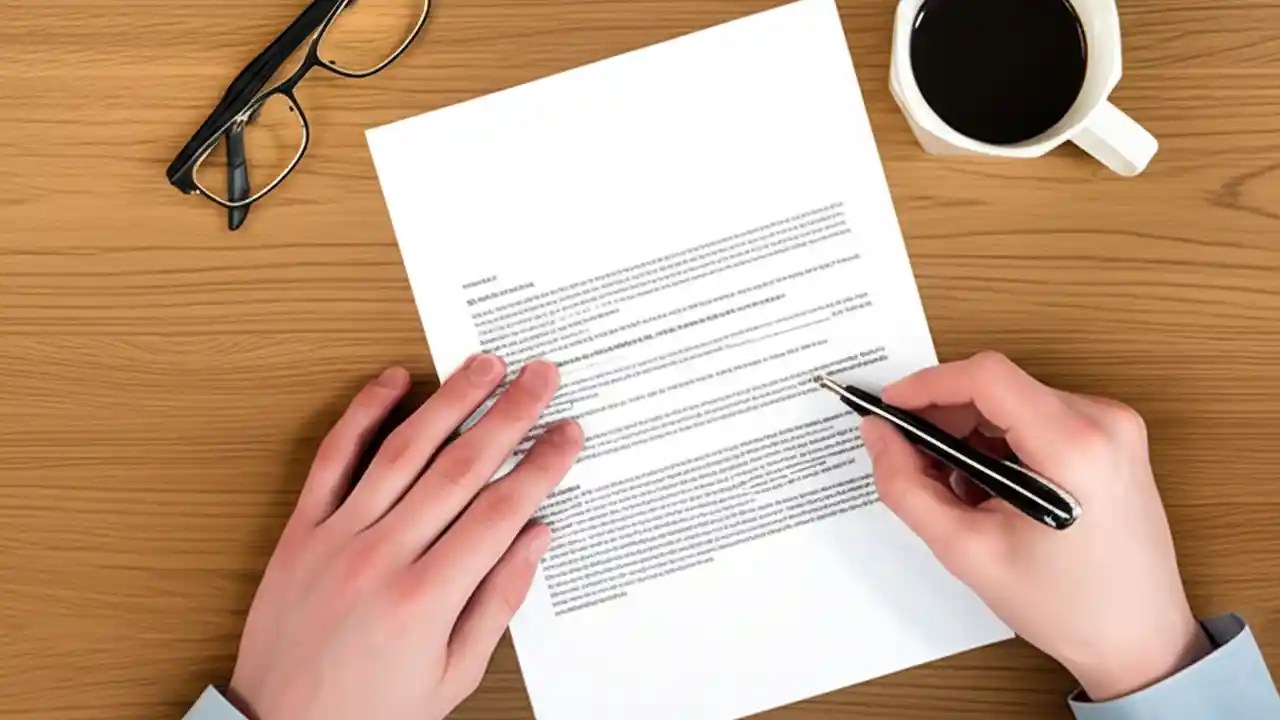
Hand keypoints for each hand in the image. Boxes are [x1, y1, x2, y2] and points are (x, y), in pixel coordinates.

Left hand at [226, 356, 580, 719]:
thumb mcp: (453, 674)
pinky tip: (392, 381)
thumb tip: (535, 538)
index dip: (541, 465)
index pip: (500, 511)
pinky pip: (333, 459)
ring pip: (403, 450)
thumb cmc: (370, 712)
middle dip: (509, 415)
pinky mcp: (301, 530)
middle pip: (460, 467)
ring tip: (483, 365)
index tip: (567, 434)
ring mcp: (337, 536)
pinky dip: (362, 414)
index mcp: (427, 598)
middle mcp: (383, 556)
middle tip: (541, 376)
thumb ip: (497, 601)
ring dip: (449, 400)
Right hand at [861, 351, 1209, 700]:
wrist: (1139, 638)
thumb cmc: (1069, 607)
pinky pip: (1039, 415)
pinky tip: (992, 489)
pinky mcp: (1113, 437)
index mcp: (1075, 447)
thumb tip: (878, 435)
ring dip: (972, 434)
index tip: (891, 407)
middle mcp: (1104, 423)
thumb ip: (907, 486)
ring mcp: (1115, 427)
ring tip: (959, 491)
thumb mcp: (967, 551)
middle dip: (945, 417)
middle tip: (913, 461)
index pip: (986, 377)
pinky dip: (1001, 441)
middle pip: (998, 386)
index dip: (927, 384)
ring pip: (1014, 400)